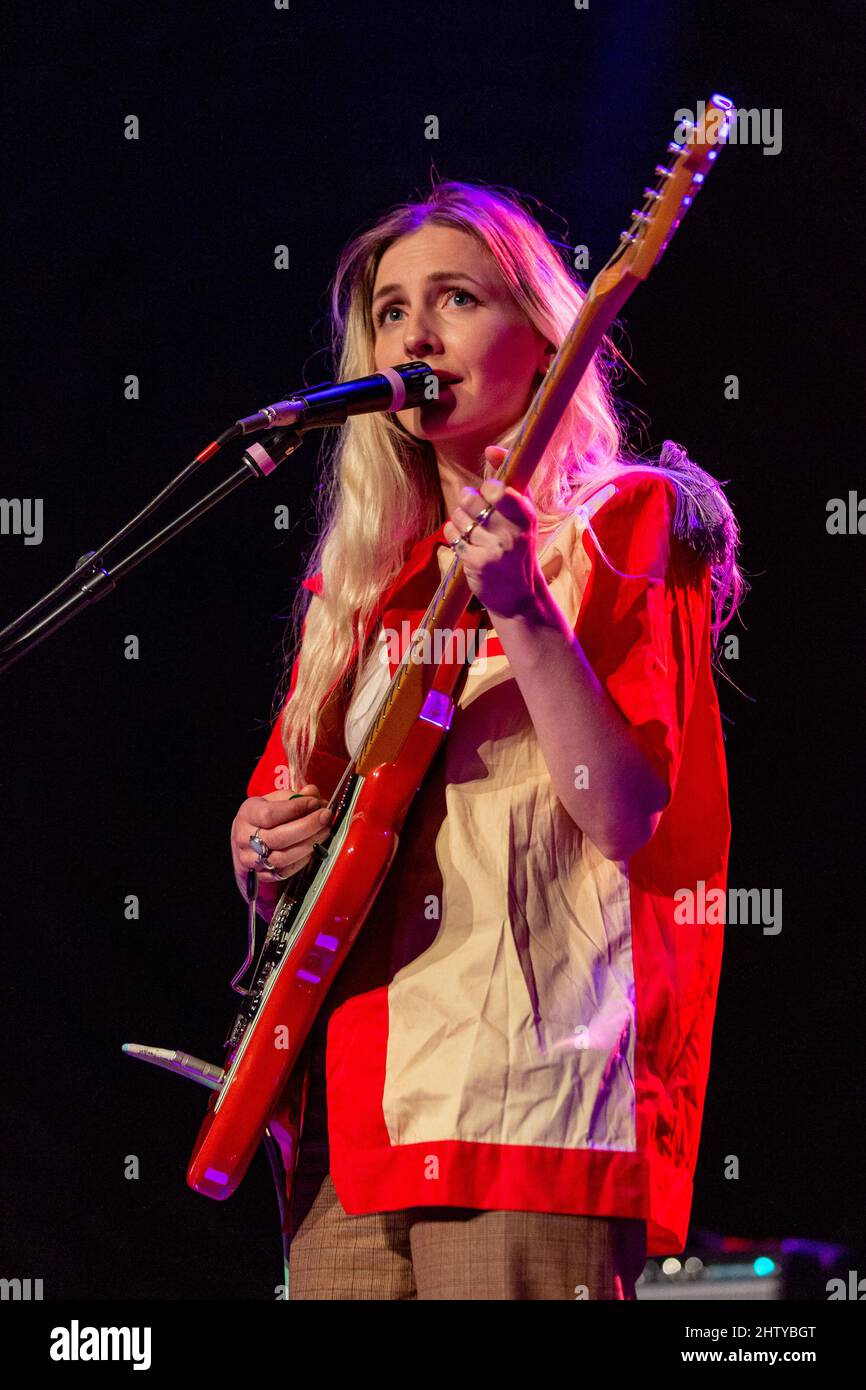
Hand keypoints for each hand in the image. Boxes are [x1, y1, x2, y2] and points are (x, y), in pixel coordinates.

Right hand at [230, 782, 332, 904]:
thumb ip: (293, 796)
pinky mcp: (261, 876)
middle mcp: (245, 839)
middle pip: (278, 837)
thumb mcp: (273, 799)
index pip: (269, 814)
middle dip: (307, 826)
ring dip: (309, 844)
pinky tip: (313, 848)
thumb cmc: (262, 816)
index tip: (315, 803)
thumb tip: (313, 793)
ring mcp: (252, 860)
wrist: (245, 839)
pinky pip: (284, 872)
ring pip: (282, 858)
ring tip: (324, 831)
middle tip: (325, 817)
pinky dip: (303, 860)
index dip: (295, 808)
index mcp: (247, 815)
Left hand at [442, 445, 543, 620]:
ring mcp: (493, 550)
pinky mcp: (476, 563)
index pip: (499, 490)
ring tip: (472, 528)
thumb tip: (491, 448)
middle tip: (474, 508)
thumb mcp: (523, 515)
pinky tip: (465, 541)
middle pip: (472, 499)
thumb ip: (510, 481)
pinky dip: (454, 533)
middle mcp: (511, 533)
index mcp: (526, 516)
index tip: (491, 492)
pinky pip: (452, 535)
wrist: (520, 596)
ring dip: (460, 518)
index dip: (489, 488)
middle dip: (467, 499)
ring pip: (459, 516)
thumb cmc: (519, 546)